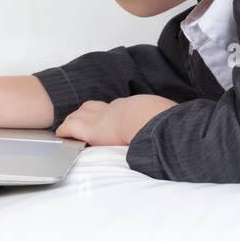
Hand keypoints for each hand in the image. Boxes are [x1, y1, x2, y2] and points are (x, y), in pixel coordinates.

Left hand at [56, 94, 178, 146]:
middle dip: (85, 111)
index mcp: (127, 107)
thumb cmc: (155, 119)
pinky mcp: (89, 129)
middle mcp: (110, 109)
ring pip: (78, 114)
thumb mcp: (158, 117)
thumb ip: (160, 121)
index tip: (104, 113)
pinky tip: (60, 134)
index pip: (111, 106)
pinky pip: (70, 127)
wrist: (145, 118)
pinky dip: (64, 130)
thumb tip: (179, 128)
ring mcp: (98, 118)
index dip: (104, 109)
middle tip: (81, 116)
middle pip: (91, 106)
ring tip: (68, 127)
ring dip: (74, 120)